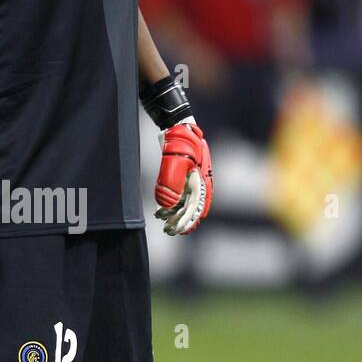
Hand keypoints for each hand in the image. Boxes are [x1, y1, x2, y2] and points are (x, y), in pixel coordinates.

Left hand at [154, 121, 212, 235]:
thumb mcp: (177, 162)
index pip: (196, 207)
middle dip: (181, 222)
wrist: (178, 129)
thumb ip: (172, 183)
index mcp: (201, 181)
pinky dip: (171, 207)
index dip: (188, 220)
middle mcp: (198, 184)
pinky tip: (160, 213)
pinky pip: (179, 197)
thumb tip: (168, 206)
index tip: (179, 230)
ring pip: (185, 205)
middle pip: (192, 209)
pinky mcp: (183, 180)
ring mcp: (191, 182)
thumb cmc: (181, 144)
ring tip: (164, 226)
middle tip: (168, 231)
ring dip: (175, 217)